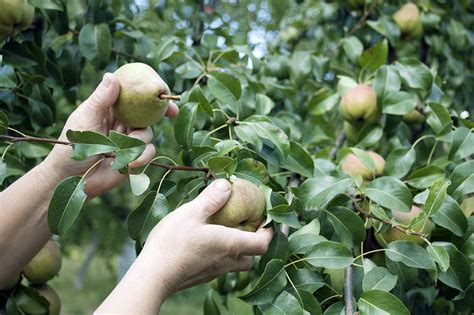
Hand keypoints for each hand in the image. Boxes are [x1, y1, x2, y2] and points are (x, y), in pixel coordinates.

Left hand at [42, 73, 178, 196]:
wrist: (70, 178)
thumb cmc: (69, 146)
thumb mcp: (86, 119)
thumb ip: (101, 100)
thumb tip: (112, 75)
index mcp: (110, 109)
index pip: (132, 95)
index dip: (148, 91)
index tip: (160, 89)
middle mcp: (122, 123)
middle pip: (147, 113)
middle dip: (161, 111)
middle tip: (172, 110)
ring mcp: (129, 141)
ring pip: (148, 134)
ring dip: (139, 141)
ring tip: (121, 151)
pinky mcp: (134, 158)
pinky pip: (148, 153)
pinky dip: (142, 157)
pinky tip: (130, 163)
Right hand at [141, 179, 272, 295]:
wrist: (152, 276)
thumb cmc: (172, 243)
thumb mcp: (192, 212)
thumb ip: (212, 198)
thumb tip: (228, 184)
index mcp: (230, 245)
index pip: (262, 243)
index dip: (268, 231)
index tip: (266, 218)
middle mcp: (226, 262)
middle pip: (251, 257)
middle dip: (253, 241)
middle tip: (246, 224)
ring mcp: (213, 272)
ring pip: (235, 263)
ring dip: (236, 249)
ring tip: (224, 231)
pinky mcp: (200, 277)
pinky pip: (219, 266)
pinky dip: (220, 254)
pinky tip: (204, 243)